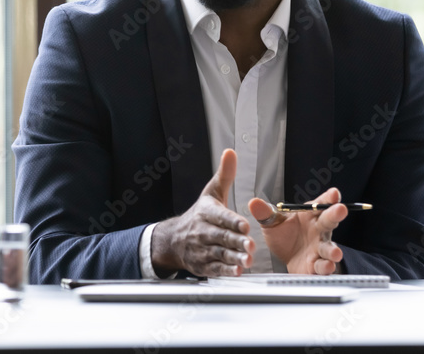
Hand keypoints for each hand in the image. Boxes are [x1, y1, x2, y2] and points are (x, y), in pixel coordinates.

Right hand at [151, 149, 254, 277]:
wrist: (174, 239)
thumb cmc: (199, 215)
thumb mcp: (211, 193)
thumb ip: (224, 174)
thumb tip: (230, 152)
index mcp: (206, 213)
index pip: (220, 217)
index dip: (232, 221)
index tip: (244, 225)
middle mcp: (203, 231)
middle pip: (221, 237)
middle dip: (236, 241)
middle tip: (250, 245)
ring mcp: (202, 249)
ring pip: (219, 254)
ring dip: (234, 258)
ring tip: (247, 260)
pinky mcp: (203, 265)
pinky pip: (215, 269)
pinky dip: (226, 271)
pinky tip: (238, 271)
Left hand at [248, 188, 347, 274]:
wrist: (286, 256)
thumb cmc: (285, 234)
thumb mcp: (272, 222)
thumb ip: (265, 213)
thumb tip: (253, 202)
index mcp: (309, 215)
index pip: (320, 204)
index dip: (328, 198)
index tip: (334, 193)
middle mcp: (318, 230)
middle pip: (329, 221)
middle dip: (335, 214)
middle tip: (341, 209)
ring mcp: (319, 248)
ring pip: (329, 247)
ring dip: (333, 250)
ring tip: (335, 252)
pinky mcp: (316, 265)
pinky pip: (322, 266)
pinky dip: (325, 267)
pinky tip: (326, 267)